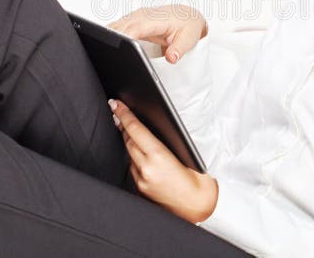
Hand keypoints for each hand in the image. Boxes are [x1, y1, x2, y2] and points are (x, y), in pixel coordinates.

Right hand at [107, 4, 207, 63]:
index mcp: (157, 19)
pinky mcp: (132, 20)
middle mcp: (144, 15)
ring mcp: (136, 16)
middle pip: (123, 26)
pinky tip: (106, 44)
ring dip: (109, 35)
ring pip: (117, 25)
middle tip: (105, 52)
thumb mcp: (188, 40)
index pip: (138, 26)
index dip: (126, 34)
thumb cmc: (187, 27)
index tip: (119, 44)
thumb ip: (179, 49)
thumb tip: (171, 58)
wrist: (187, 16)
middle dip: (113, 37)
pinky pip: (117, 26)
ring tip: (103, 49)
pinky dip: (111, 34)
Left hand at [109, 98, 217, 223]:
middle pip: (128, 140)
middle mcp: (146, 169)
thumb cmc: (198, 180)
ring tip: (128, 128)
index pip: (135, 130)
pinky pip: (132, 167)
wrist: (198, 208)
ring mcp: (141, 180)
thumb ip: (164, 143)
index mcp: (159, 157)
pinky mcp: (140, 189)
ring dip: (128, 141)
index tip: (116, 104)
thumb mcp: (185, 154)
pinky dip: (134, 157)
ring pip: (129, 154)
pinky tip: (138, 152)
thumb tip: (151, 131)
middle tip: (118, 110)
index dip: (123, 114)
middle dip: (123, 125)